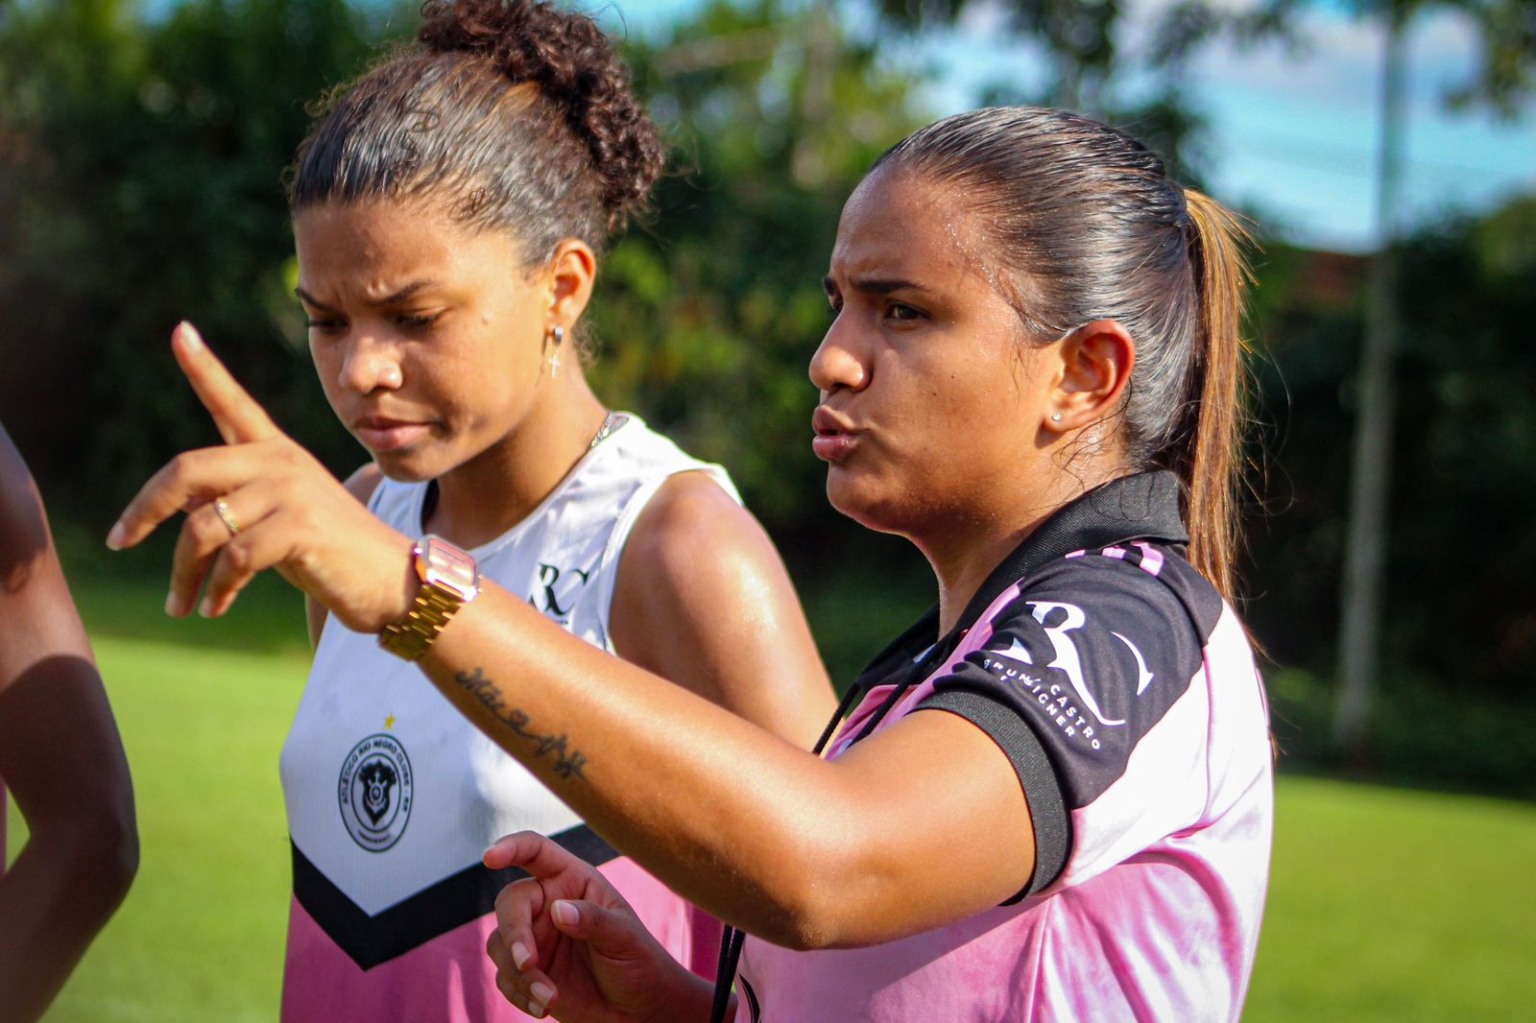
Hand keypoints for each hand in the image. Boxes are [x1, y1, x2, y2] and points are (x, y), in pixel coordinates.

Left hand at [107, 323, 415, 630]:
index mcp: (276, 452)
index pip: (232, 402)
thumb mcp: (278, 518)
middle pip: (187, 470)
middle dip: (144, 510)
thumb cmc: (332, 553)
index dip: (203, 367)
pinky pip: (234, 559)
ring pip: (203, 528)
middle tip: (120, 541)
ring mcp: (292, 491)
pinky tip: (216, 607)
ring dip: (184, 573)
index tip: (179, 331)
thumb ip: (232, 503)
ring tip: (181, 604)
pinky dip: (217, 590)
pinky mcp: (301, 525)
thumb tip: (171, 509)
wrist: (392, 581)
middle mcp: (281, 461)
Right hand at [483, 831, 710, 1022]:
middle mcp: (547, 904)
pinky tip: (543, 1008)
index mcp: (573, 881)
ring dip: (519, 973)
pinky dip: (519, 994)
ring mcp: (535, 938)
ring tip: (549, 998)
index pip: (536, 852)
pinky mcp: (526, 972)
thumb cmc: (638, 962)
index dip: (512, 847)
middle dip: (514, 933)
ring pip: (499, 943)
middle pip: (510, 903)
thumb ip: (594, 920)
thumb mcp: (625, 938)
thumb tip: (558, 910)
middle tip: (528, 963)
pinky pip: (504, 977)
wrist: (637, 1010)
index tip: (490, 858)